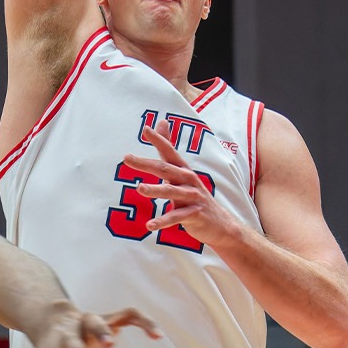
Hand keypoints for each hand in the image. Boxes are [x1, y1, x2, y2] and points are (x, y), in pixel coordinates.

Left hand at [31, 306, 158, 347]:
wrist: (50, 322)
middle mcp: (66, 336)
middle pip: (70, 342)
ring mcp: (84, 324)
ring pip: (93, 321)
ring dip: (101, 331)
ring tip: (111, 342)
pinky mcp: (105, 317)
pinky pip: (127, 315)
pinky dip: (143, 321)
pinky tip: (157, 335)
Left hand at [126, 126, 239, 246]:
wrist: (221, 224)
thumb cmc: (195, 196)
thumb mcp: (182, 172)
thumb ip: (168, 150)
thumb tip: (162, 122)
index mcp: (183, 170)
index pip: (169, 152)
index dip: (160, 140)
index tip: (146, 129)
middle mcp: (188, 180)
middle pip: (166, 169)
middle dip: (146, 163)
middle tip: (127, 158)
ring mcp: (193, 197)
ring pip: (172, 192)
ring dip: (155, 190)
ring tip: (140, 188)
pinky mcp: (195, 214)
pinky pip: (176, 217)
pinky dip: (163, 221)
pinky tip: (149, 225)